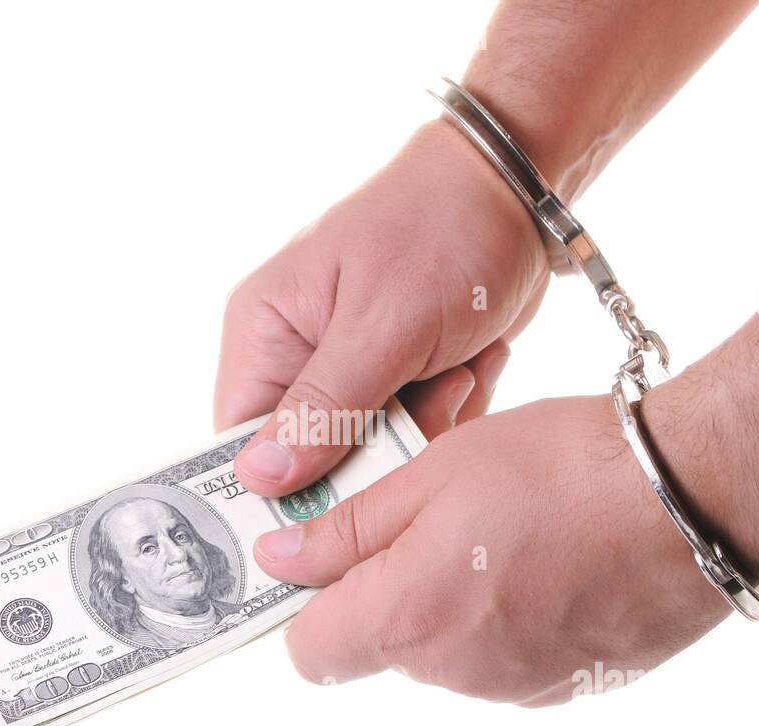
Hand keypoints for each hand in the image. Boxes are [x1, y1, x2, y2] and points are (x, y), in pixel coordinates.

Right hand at [214, 119, 549, 493]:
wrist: (516, 189)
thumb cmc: (440, 233)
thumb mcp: (383, 324)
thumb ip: (324, 408)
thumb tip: (259, 481)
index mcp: (265, 334)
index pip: (242, 444)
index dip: (281, 488)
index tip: (336, 504)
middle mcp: (296, 357)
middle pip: (316, 461)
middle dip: (381, 445)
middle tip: (429, 394)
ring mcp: (351, 371)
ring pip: (376, 454)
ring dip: (429, 423)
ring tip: (455, 364)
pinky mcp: (399, 378)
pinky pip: (418, 434)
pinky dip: (454, 408)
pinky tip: (471, 360)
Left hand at [252, 396, 730, 703]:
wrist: (694, 497)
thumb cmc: (559, 469)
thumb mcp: (432, 473)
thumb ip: (346, 529)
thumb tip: (279, 561)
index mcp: (406, 619)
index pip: (311, 653)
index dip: (309, 605)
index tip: (329, 559)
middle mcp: (453, 672)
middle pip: (383, 645)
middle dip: (390, 588)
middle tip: (434, 514)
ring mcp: (515, 687)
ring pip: (447, 651)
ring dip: (454, 599)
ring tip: (504, 528)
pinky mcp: (568, 686)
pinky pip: (506, 659)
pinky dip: (510, 617)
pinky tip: (548, 560)